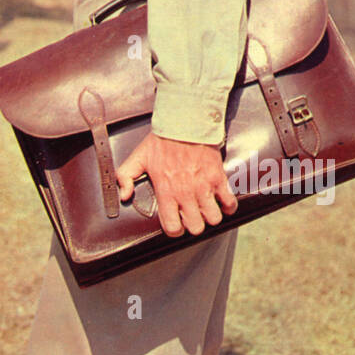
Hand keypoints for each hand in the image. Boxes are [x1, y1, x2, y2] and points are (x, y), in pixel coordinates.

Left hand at [116, 131, 236, 237]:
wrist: (185, 124)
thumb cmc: (162, 141)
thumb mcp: (138, 158)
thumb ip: (126, 177)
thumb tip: (124, 195)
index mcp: (166, 191)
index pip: (172, 227)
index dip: (174, 230)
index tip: (175, 225)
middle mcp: (186, 193)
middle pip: (196, 227)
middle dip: (194, 225)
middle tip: (192, 216)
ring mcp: (204, 187)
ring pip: (213, 218)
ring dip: (210, 216)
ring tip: (206, 209)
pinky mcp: (218, 179)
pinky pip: (229, 202)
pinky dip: (228, 206)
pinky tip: (222, 202)